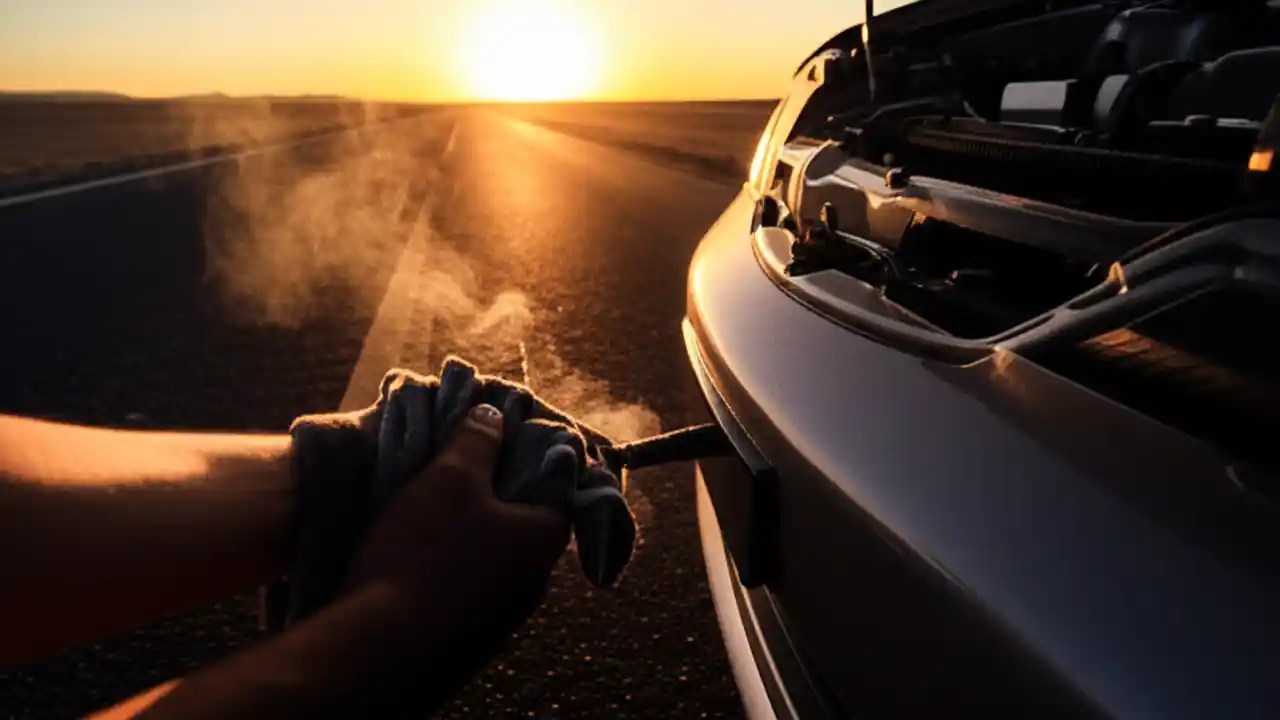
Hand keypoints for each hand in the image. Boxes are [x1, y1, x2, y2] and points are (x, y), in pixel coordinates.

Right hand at [346, 403, 571, 643]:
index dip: (538, 461)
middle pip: (525, 527)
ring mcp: (500, 619)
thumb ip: (477, 442)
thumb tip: (495, 414)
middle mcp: (532, 585)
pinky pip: (467, 591)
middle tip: (465, 472)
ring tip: (433, 511)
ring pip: (494, 561)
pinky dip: (451, 569)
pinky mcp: (464, 641)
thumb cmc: (424, 552)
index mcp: (542, 542)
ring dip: (472, 536)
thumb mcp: (450, 477)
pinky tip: (418, 557)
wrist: (378, 651)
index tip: (510, 442)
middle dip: (499, 498)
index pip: (561, 492)